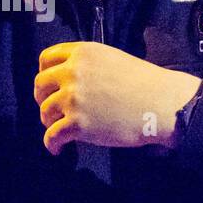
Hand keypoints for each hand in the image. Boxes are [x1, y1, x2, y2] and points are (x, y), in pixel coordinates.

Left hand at [33, 41, 201, 154]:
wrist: (162, 104)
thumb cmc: (145, 83)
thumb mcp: (112, 58)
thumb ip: (87, 63)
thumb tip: (68, 78)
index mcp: (82, 53)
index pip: (46, 58)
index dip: (45, 73)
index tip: (49, 85)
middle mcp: (73, 72)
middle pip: (40, 84)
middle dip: (43, 98)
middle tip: (52, 108)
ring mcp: (73, 98)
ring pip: (45, 111)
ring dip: (50, 122)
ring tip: (60, 128)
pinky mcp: (77, 123)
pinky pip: (52, 136)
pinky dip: (51, 144)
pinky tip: (57, 149)